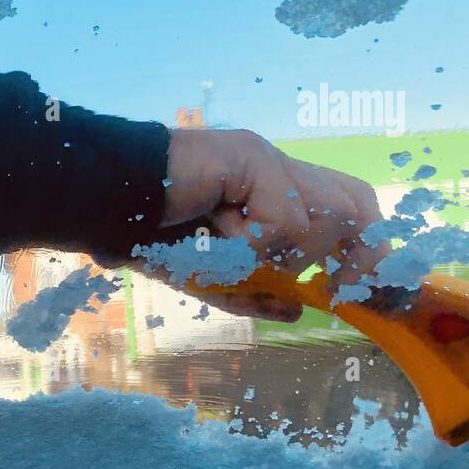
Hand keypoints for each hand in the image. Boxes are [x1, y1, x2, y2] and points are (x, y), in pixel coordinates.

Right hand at [159, 128, 385, 321]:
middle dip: (361, 252)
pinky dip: (256, 244)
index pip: (345, 206)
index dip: (362, 248)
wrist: (107, 203)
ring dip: (286, 252)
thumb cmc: (149, 236)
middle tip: (333, 290)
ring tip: (236, 249)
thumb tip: (299, 310)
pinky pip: (285, 220)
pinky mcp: (253, 158)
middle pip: (357, 201)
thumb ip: (254, 291)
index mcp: (270, 190)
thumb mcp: (212, 277)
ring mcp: (266, 158)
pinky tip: (218, 232)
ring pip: (325, 215)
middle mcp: (276, 167)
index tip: (349, 292)